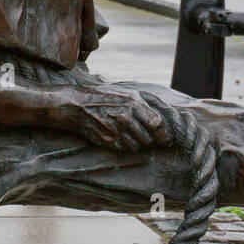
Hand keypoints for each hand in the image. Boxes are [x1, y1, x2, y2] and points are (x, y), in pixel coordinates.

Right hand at [57, 86, 174, 152]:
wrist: (78, 105)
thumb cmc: (105, 98)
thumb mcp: (126, 94)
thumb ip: (144, 105)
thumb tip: (162, 121)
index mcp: (134, 102)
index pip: (157, 124)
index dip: (164, 135)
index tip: (166, 141)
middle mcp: (126, 116)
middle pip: (149, 139)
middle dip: (150, 142)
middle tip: (147, 139)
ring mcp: (116, 129)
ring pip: (137, 147)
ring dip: (137, 145)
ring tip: (129, 136)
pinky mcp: (108, 139)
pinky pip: (124, 150)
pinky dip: (125, 147)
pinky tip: (119, 138)